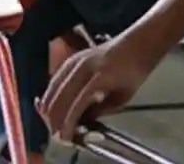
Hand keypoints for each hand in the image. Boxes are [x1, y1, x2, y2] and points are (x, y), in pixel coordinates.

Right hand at [37, 36, 154, 143]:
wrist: (134, 46)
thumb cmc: (133, 73)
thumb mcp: (121, 98)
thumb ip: (99, 111)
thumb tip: (80, 125)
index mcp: (101, 76)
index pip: (78, 103)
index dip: (68, 122)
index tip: (64, 138)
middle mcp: (83, 66)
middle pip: (60, 96)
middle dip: (55, 118)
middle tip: (56, 135)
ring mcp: (74, 61)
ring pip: (52, 89)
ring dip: (49, 109)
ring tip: (52, 125)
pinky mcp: (69, 60)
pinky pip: (54, 81)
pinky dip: (50, 97)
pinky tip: (49, 108)